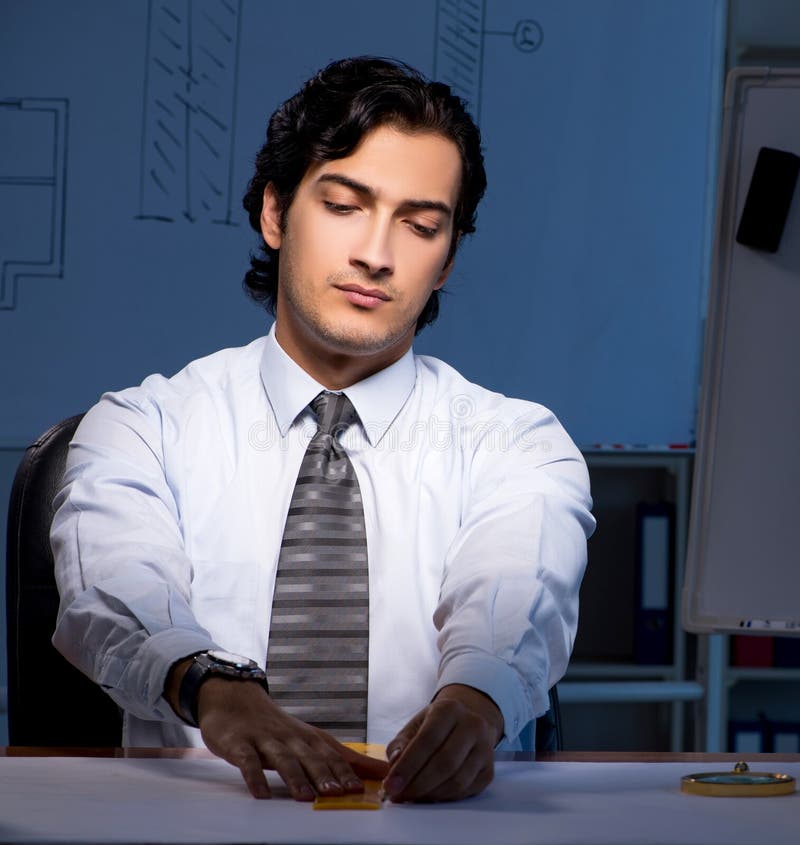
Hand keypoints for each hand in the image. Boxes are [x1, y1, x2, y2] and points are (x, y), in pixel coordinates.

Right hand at [195, 677, 387, 799]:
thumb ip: (337, 758)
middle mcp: (290, 737)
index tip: (363, 789)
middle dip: (326, 774)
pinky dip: (255, 777)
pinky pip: (247, 761)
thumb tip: (378, 772)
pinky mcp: (239, 743)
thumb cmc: (275, 727)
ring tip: (306, 797)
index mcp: (308, 738)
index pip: (332, 755)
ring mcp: (265, 739)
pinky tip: (261, 794)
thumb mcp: (307, 739)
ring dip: (296, 777)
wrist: (235, 698)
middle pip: (311, 756)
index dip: (347, 771)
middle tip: (339, 793)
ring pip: (283, 758)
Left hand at [382, 683, 502, 802]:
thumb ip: (401, 744)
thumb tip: (395, 764)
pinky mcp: (490, 770)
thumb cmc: (436, 726)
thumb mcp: (415, 726)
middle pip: (444, 763)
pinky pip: (467, 790)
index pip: (427, 740)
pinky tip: (431, 796)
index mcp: (448, 709)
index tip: (391, 785)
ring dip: (431, 794)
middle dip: (418, 785)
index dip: (407, 766)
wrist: (468, 721)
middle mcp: (471, 725)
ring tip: (413, 797)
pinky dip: (445, 798)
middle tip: (400, 796)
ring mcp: (485, 748)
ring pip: (457, 781)